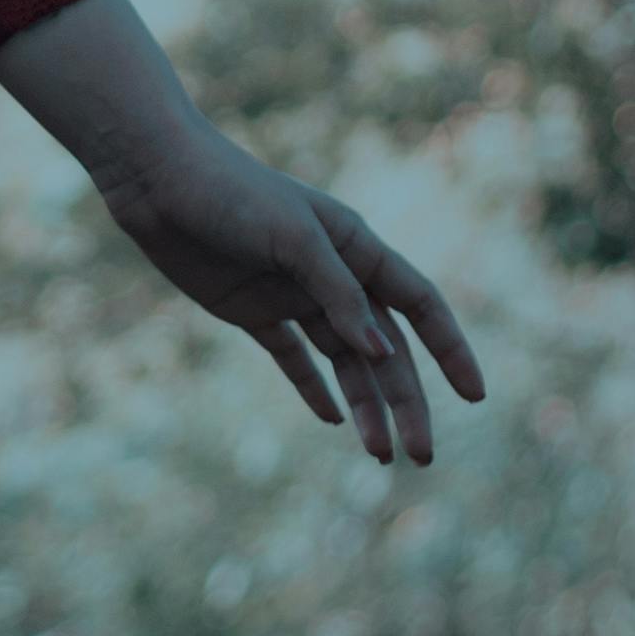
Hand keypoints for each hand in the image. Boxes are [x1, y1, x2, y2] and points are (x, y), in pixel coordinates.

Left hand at [88, 118, 481, 468]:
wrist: (159, 179)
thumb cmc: (231, 192)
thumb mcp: (292, 237)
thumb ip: (337, 293)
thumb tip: (383, 353)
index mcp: (357, 248)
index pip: (421, 305)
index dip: (451, 350)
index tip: (475, 397)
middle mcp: (332, 275)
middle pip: (385, 350)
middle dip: (407, 402)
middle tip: (422, 456)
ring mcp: (293, 294)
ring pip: (343, 362)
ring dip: (365, 407)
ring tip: (380, 455)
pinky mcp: (251, 310)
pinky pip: (293, 356)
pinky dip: (313, 387)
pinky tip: (334, 419)